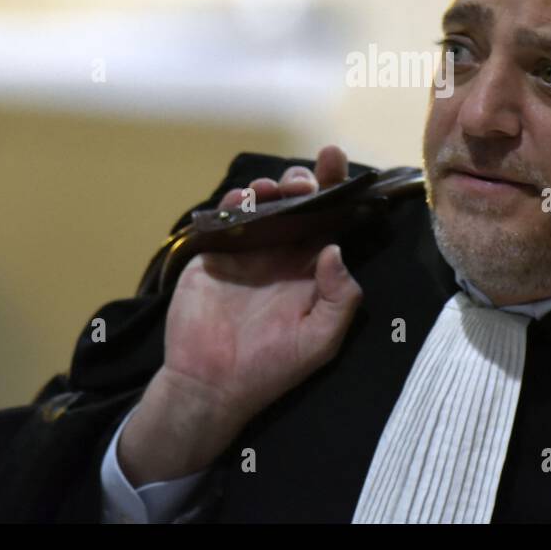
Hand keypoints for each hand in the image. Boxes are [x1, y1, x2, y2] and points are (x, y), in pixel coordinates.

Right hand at [119, 145, 363, 484]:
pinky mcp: (216, 251)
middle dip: (305, 182)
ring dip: (272, 188)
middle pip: (299, 203)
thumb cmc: (271, 367)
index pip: (332, 220)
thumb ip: (339, 298)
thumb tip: (335, 248)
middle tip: (306, 184)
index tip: (339, 164)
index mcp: (313, 268)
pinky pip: (226, 216)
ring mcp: (249, 249)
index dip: (338, 190)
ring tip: (277, 192)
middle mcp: (284, 252)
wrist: (210, 385)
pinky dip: (234, 201)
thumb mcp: (320, 340)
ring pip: (264, 202)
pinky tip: (243, 201)